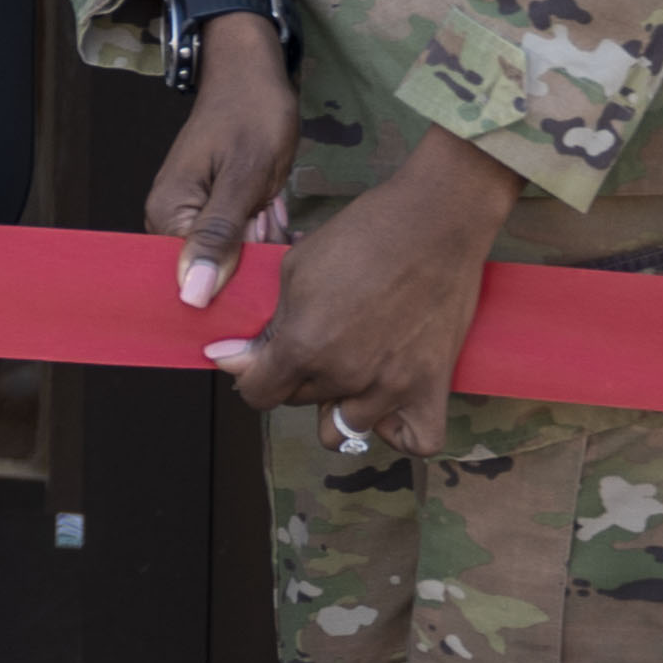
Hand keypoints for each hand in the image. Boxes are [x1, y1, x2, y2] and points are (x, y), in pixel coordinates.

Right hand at [145, 14, 301, 313]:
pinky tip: (272, 206)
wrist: (253, 72)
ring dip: (262, 241)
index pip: (194, 278)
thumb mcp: (244, 176)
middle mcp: (170, 220)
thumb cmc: (252, 114)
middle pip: (213, 271)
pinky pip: (238, 241)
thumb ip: (219, 237)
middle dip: (253, 256)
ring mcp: (191, 215)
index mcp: (168, 214)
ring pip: (232, 258)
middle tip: (270, 212)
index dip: (235, 277)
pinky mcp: (211, 210)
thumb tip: (193, 297)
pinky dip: (262, 231)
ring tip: (271, 202)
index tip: (264, 248)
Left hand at [210, 128, 522, 465]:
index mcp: (303, 347)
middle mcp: (345, 376)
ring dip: (338, 404)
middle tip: (310, 345)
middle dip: (294, 379)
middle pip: (300, 403)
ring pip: (346, 427)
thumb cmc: (361, 235)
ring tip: (345, 370)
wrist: (433, 221)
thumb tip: (229, 356)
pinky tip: (387, 406)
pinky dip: (399, 432)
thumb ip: (266, 323)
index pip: (258, 395)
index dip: (250, 376)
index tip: (254, 360)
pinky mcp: (434, 385)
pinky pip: (417, 441)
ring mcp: (391, 387)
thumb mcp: (294, 270)